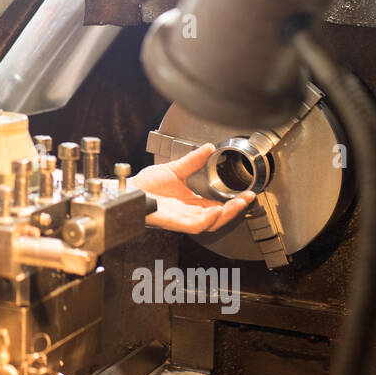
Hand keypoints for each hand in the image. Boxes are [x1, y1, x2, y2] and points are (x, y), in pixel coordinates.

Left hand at [131, 143, 255, 233]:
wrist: (128, 189)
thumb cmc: (145, 185)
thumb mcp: (174, 169)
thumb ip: (193, 161)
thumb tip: (208, 148)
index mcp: (189, 202)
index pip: (217, 205)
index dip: (233, 202)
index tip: (246, 194)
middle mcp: (187, 213)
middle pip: (218, 217)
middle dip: (235, 209)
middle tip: (247, 199)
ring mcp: (180, 218)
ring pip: (210, 223)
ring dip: (226, 214)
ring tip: (237, 204)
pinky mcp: (173, 221)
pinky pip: (194, 226)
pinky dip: (206, 220)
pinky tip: (216, 211)